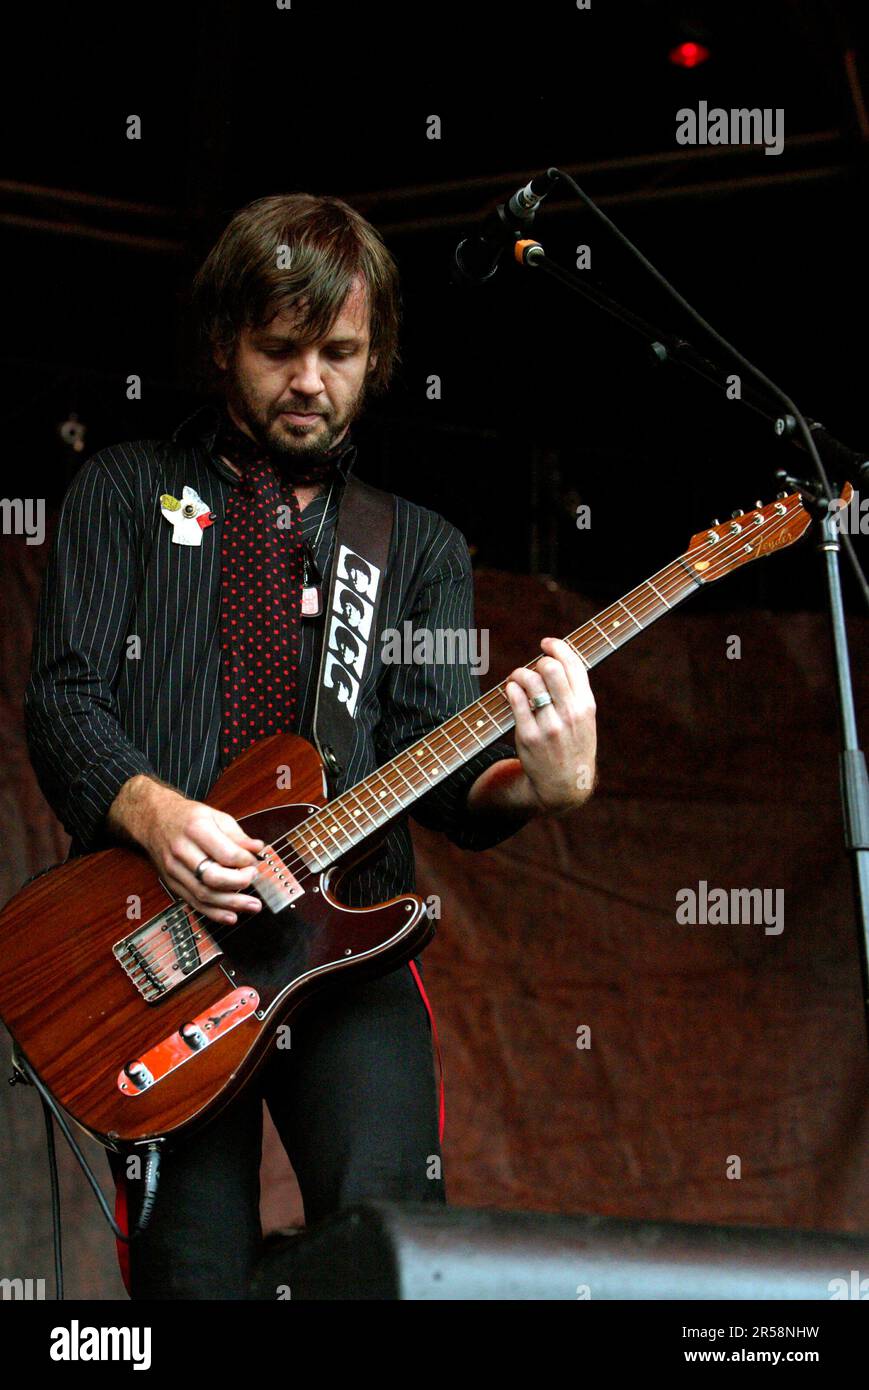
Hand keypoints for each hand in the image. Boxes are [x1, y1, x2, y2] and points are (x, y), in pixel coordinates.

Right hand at [117, 781, 265, 925]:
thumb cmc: (187, 817)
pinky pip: (194, 902)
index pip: (225, 853)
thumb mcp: (215, 816)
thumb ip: (237, 835)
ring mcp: (174, 869)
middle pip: (212, 877)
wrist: (153, 819)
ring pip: (203, 894)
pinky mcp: (172, 883)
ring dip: (231, 904)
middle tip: (254, 879)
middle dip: (239, 883)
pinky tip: (231, 916)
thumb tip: (258, 850)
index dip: (245, 861)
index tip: (255, 862)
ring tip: (252, 905)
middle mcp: (182, 851)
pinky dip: (214, 913)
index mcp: (196, 829)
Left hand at [504, 636, 596, 815]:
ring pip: (530, 681)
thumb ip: (575, 690)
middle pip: (550, 668)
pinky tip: (511, 691)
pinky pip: (515, 700)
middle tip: (533, 670)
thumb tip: (555, 657)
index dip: (557, 647)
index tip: (545, 643)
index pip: (573, 664)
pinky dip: (511, 689)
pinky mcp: (528, 736)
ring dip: (519, 674)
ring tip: (517, 680)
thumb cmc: (574, 744)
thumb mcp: (585, 718)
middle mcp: (570, 714)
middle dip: (538, 662)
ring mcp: (549, 725)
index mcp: (587, 706)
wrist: (564, 785)